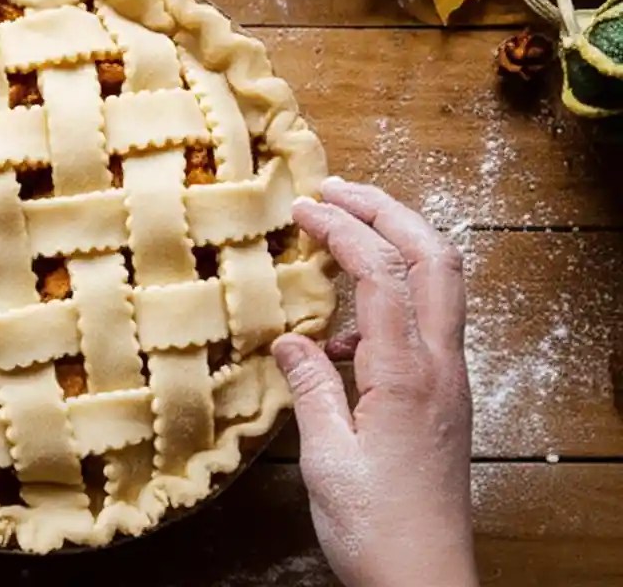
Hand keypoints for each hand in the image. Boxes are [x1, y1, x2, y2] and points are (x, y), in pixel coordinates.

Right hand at [272, 178, 475, 586]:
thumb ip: (310, 388)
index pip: (383, 272)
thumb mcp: (325, 457)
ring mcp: (447, 380)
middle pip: (434, 257)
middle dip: (388, 210)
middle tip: (338, 190)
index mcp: (405, 374)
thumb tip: (290, 341)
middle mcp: (439, 366)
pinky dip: (386, 303)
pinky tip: (338, 337)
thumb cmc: (374, 526)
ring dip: (393, 247)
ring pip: (437, 285)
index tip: (304, 207)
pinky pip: (422, 327)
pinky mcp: (443, 398)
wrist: (424, 579)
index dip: (344, 228)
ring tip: (336, 239)